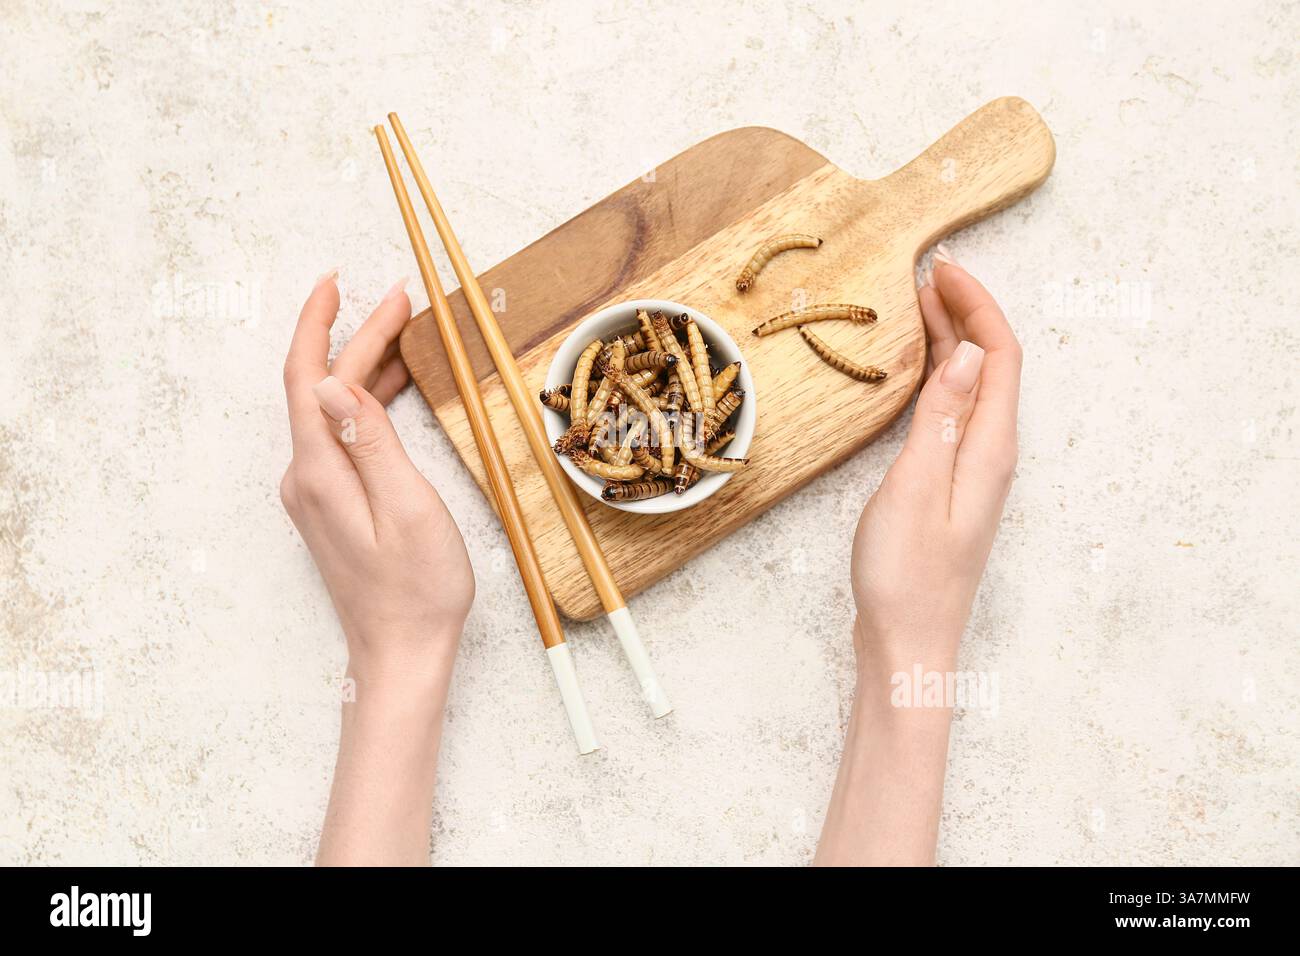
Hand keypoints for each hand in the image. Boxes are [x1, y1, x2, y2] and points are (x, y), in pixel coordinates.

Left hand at [280, 272, 475, 865]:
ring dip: (363, 367)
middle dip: (355, 336)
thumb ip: (372, 443)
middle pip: (320, 388)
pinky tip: (391, 390)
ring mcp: (315, 493)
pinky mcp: (330, 506)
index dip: (321, 324)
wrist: (401, 654)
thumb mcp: (408, 508)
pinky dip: (366, 403)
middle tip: (401, 300)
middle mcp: (306, 477)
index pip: (308, 378)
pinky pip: (341, 436)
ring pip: (331, 410)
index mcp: (321, 472)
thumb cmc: (417, 589)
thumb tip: (332, 382)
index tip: (340, 281)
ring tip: (405, 332)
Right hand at [816, 249, 1021, 865]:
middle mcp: (991, 454)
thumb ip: (941, 419)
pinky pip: (956, 412)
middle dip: (965, 313)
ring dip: (952, 342)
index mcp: (990, 448)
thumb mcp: (914, 488)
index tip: (942, 268)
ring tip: (918, 307)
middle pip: (992, 366)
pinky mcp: (951, 485)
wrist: (908, 641)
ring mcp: (972, 470)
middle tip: (924, 275)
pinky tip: (917, 373)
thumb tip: (971, 353)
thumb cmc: (905, 574)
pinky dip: (940, 378)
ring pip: (973, 388)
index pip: (1000, 357)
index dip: (978, 306)